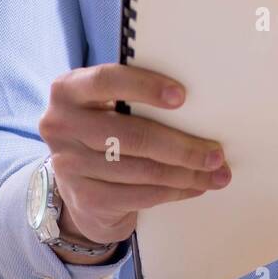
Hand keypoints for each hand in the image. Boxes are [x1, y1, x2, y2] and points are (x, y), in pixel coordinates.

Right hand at [37, 63, 230, 246]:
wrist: (77, 184)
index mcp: (68, 90)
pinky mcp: (85, 198)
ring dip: (186, 173)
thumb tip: (200, 107)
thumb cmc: (104, 132)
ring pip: (142, 170)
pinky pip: (140, 195)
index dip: (145, 87)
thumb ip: (134, 99)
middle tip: (216, 153)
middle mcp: (61, 125)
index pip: (107, 80)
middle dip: (182, 146)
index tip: (182, 97)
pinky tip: (194, 187)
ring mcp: (69, 165)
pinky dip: (174, 192)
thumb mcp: (105, 106)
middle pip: (132, 135)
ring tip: (215, 173)